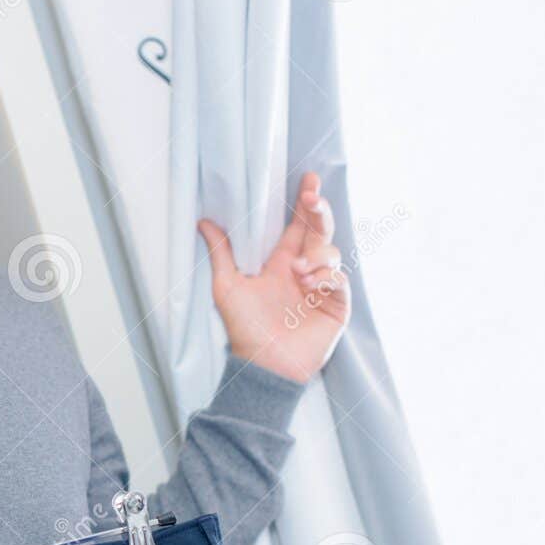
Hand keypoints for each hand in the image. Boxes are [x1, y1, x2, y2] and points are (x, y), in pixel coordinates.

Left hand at [197, 171, 351, 384]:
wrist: (262, 364)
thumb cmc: (244, 328)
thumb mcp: (227, 286)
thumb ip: (220, 253)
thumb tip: (203, 221)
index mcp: (281, 263)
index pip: (297, 226)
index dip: (305, 203)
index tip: (308, 180)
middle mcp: (305, 271)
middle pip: (320, 232)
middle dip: (319, 212)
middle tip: (311, 198)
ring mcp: (323, 288)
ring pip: (332, 253)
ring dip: (317, 255)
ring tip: (298, 271)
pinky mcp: (337, 306)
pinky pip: (340, 281)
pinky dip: (327, 278)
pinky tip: (309, 286)